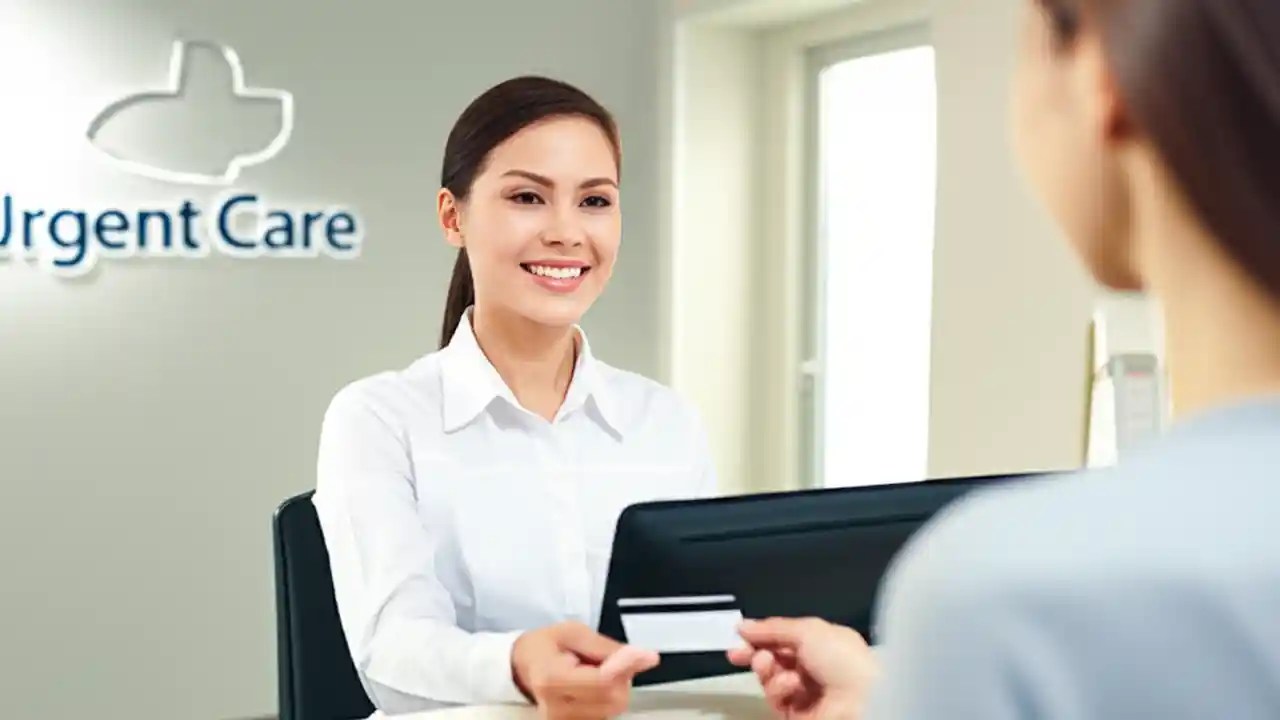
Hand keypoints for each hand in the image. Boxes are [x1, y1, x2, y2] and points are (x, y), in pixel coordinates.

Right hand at [512, 621, 659, 719]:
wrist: (524, 667)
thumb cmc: (547, 647)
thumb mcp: (573, 632)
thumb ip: (606, 647)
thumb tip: (644, 657)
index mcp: (552, 679)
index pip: (601, 681)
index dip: (627, 667)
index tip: (646, 655)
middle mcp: (556, 709)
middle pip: (613, 699)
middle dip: (621, 676)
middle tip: (607, 658)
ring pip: (614, 709)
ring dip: (616, 687)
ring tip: (594, 671)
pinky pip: (607, 714)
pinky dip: (608, 698)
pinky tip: (593, 686)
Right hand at [727, 617, 878, 719]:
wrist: (860, 700)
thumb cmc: (844, 660)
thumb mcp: (808, 630)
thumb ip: (773, 628)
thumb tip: (744, 626)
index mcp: (822, 644)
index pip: (784, 637)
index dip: (761, 635)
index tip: (740, 633)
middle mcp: (814, 668)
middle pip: (773, 658)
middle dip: (754, 653)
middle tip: (739, 651)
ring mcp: (805, 693)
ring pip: (770, 679)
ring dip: (765, 669)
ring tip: (767, 663)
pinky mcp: (797, 715)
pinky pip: (776, 699)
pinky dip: (779, 688)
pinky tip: (790, 684)